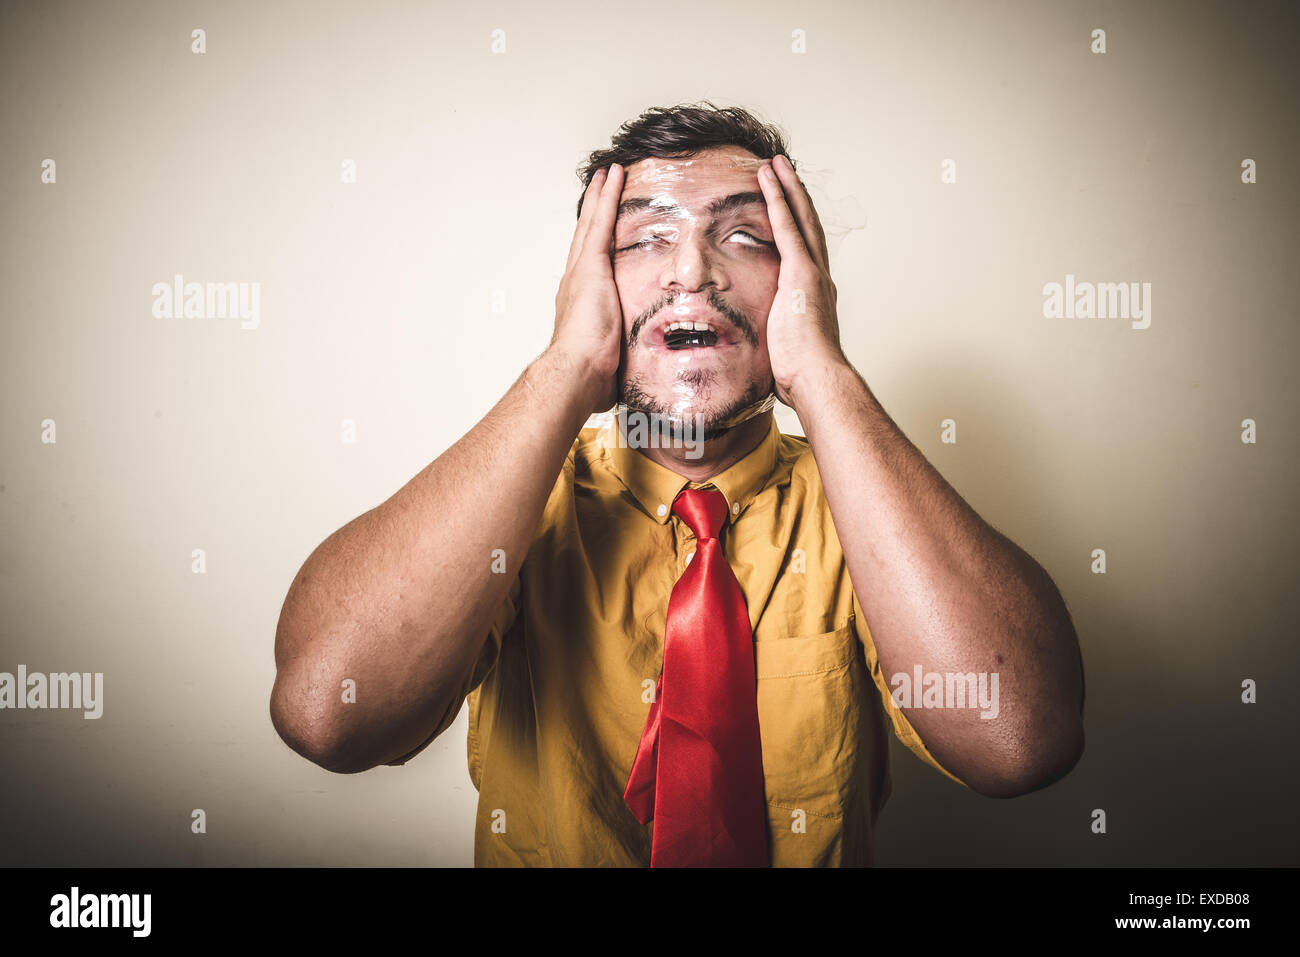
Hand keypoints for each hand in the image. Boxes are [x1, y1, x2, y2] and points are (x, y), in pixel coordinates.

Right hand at [548, 163, 625, 414]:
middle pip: (586, 238)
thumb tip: (622, 377)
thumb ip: (614, 358)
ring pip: (593, 224)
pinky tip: (614, 177)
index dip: (593, 245)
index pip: (589, 266)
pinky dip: (607, 197)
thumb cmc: (588, 376)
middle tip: (599, 187)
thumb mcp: (606, 362)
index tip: (597, 230)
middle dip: (593, 213)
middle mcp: (574, 282)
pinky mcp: (591, 266)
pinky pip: (602, 222)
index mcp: (579, 303)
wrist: (575, 372)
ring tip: (608, 174)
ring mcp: (581, 272)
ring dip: (600, 197)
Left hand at [756, 154, 847, 408]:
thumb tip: (762, 346)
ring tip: (775, 164)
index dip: (795, 225)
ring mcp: (813, 273)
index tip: (785, 206)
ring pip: (800, 219)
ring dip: (788, 189)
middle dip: (795, 196)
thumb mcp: (784, 348)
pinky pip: (787, 229)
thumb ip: (775, 336)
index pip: (803, 250)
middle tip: (783, 170)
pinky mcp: (802, 274)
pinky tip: (769, 181)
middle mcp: (819, 278)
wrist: (816, 379)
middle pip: (807, 226)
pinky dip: (779, 202)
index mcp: (814, 294)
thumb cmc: (799, 374)